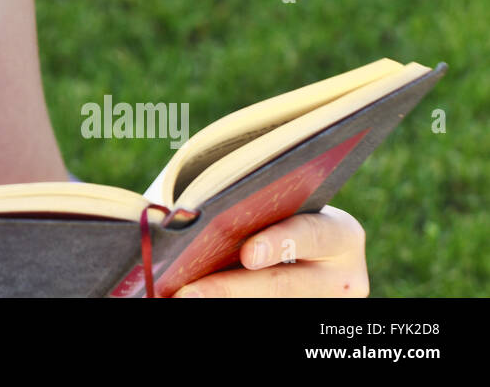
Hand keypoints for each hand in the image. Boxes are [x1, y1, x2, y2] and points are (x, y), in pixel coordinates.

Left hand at [172, 205, 368, 296]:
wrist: (299, 252)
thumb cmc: (276, 215)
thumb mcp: (281, 207)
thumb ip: (252, 206)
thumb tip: (187, 216)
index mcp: (341, 234)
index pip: (313, 234)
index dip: (280, 243)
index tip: (247, 254)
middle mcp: (341, 276)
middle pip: (283, 285)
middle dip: (232, 288)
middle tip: (189, 292)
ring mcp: (323, 303)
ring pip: (272, 305)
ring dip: (224, 301)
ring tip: (183, 298)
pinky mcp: (302, 318)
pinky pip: (265, 313)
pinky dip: (227, 306)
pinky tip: (197, 301)